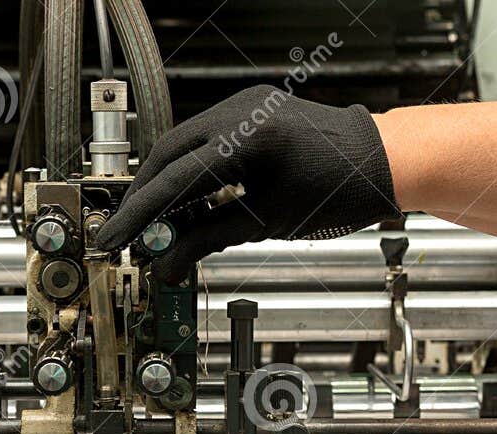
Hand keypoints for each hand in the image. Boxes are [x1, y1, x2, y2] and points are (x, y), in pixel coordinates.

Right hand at [95, 86, 397, 281]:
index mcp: (246, 138)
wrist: (380, 161)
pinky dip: (190, 171)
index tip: (115, 239)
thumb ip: (209, 241)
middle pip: (166, 154)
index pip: (173, 180)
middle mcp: (241, 111)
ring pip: (181, 145)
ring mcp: (245, 105)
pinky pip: (204, 140)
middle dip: (145, 198)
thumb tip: (169, 264)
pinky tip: (187, 202)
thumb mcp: (267, 225)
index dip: (138, 215)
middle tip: (131, 234)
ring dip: (166, 184)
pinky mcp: (250, 110)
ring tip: (160, 225)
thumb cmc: (339, 189)